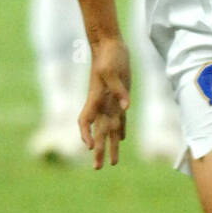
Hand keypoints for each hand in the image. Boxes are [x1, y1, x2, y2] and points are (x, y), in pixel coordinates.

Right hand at [79, 37, 130, 168]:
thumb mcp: (113, 71)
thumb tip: (126, 107)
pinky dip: (120, 129)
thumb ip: (118, 89)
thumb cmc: (109, 55)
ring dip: (110, 145)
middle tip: (98, 168)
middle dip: (98, 150)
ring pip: (109, 128)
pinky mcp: (118, 96)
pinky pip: (118, 118)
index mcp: (95, 98)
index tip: (88, 146)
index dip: (85, 134)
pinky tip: (120, 138)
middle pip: (98, 131)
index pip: (85, 121)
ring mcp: (109, 101)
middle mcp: (101, 103)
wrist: (109, 44)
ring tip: (112, 163)